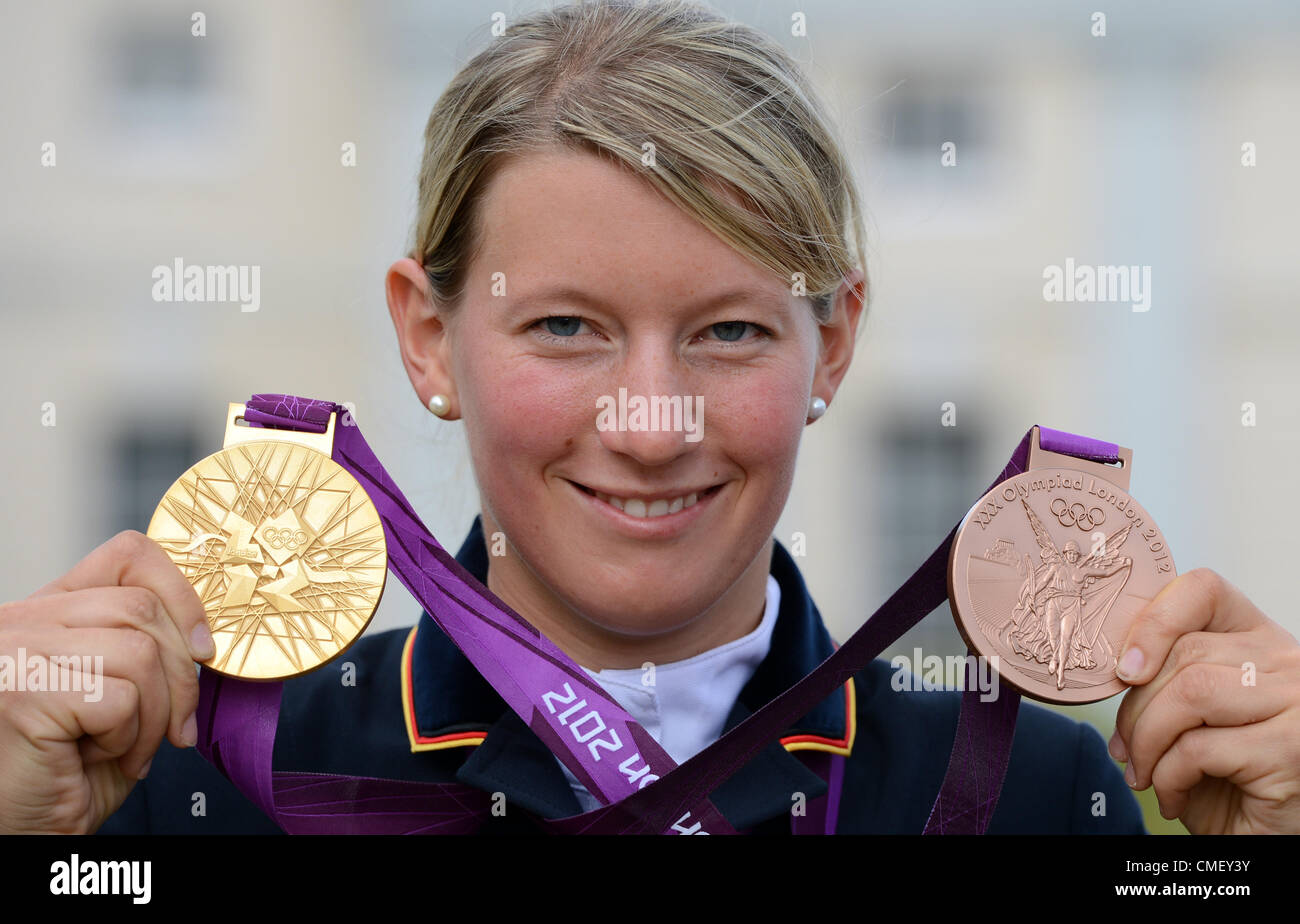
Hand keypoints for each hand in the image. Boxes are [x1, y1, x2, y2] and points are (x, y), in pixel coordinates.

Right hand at [0, 530, 212, 833]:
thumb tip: (209, 630)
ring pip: (140, 651)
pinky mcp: (23, 692)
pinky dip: (129, 738)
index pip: (129, 555)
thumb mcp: (122, 689)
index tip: (204, 649)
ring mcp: (17, 651)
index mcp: (51, 609)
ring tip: (124, 746)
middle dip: (181, 675)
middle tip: (173, 726)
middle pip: (144, 606)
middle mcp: (24, 619)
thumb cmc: (71, 766)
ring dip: (154, 714)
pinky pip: (120, 697)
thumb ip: (150, 644)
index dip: (182, 595)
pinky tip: (97, 758)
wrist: (25, 825)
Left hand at [1109, 567, 1299, 832]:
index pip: (1203, 590)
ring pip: (1190, 694)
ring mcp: (1296, 703)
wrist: (1271, 831)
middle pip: (1184, 653)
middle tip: (1125, 747)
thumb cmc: (1230, 774)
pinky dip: (1168, 777)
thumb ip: (1167, 678)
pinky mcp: (1291, 750)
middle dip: (1135, 706)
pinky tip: (1173, 795)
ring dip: (1147, 741)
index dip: (1154, 620)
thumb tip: (1111, 670)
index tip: (1124, 668)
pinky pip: (1199, 749)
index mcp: (1258, 639)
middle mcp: (1287, 661)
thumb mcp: (1195, 714)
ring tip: (1144, 773)